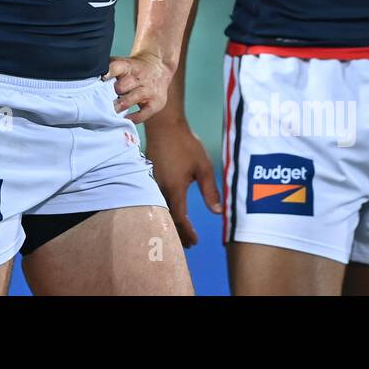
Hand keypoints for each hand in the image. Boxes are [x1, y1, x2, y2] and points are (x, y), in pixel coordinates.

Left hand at [105, 51, 173, 123]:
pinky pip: (144, 113)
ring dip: (120, 105)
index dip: (108, 73)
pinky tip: (124, 119)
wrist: (159, 66)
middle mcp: (139, 77)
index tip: (101, 79)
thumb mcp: (122, 63)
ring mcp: (148, 90)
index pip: (117, 67)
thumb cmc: (133, 69)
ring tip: (111, 111)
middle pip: (124, 85)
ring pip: (133, 98)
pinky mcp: (156, 103)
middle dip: (113, 92)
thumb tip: (88, 77)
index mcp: (128, 66)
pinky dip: (133, 118)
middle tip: (101, 100)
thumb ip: (108, 69)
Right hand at [145, 118, 221, 246]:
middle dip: (179, 233)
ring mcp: (152, 182)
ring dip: (171, 222)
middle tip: (189, 244)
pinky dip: (164, 210)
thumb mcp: (203, 167)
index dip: (188, 232)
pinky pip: (156, 200)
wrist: (164, 125)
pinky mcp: (149, 176)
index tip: (196, 242)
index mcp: (175, 188)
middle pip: (168, 218)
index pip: (180, 218)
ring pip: (161, 210)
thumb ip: (210, 191)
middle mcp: (160, 188)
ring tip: (181, 231)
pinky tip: (170, 211)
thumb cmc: (186, 144)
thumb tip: (218, 212)